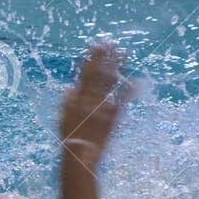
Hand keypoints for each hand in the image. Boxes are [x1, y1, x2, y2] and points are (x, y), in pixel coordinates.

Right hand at [59, 41, 129, 158]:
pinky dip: (129, 91)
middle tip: (112, 43)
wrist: (80, 156)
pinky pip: (122, 101)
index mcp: (77, 98)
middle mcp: (90, 99)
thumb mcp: (62, 119)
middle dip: (105, 58)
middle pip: (99, 74)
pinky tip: (136, 81)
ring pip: (110, 83)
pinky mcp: (113, 117)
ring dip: (117, 67)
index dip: (91, 59)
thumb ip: (67, 103)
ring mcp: (103, 107)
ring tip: (123, 53)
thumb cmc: (69, 139)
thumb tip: (70, 89)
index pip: (85, 73)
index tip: (96, 46)